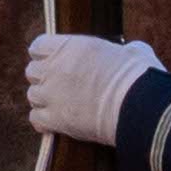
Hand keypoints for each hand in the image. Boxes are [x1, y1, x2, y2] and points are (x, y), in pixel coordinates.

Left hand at [23, 31, 163, 144]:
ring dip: (43, 100)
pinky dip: (43, 122)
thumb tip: (134, 49)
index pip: (38, 46)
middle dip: (42, 78)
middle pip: (31, 71)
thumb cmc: (139, 77)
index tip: (51, 61)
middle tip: (57, 85)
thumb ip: (126, 49)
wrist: (136, 106)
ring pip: (32, 95)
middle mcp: (56, 68)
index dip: (43, 55)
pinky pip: (36, 119)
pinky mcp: (55, 119)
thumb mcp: (135, 52)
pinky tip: (54, 124)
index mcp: (71, 47)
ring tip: (58, 105)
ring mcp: (52, 94)